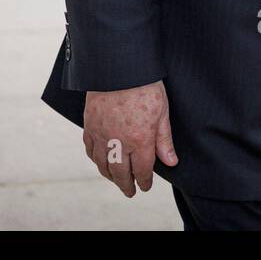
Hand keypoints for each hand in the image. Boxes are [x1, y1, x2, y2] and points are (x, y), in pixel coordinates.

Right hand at [83, 80, 177, 195]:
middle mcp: (118, 142)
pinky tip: (100, 161)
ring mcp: (101, 134)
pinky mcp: (89, 125)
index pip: (142, 170)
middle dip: (127, 185)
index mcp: (140, 140)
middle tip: (130, 192)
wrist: (118, 67)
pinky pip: (90, 149)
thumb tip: (170, 162)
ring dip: (110, 176)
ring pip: (103, 164)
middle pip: (121, 173)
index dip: (144, 181)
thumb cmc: (145, 86)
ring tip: (116, 180)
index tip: (145, 187)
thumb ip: (164, 140)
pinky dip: (95, 159)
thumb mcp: (162, 112)